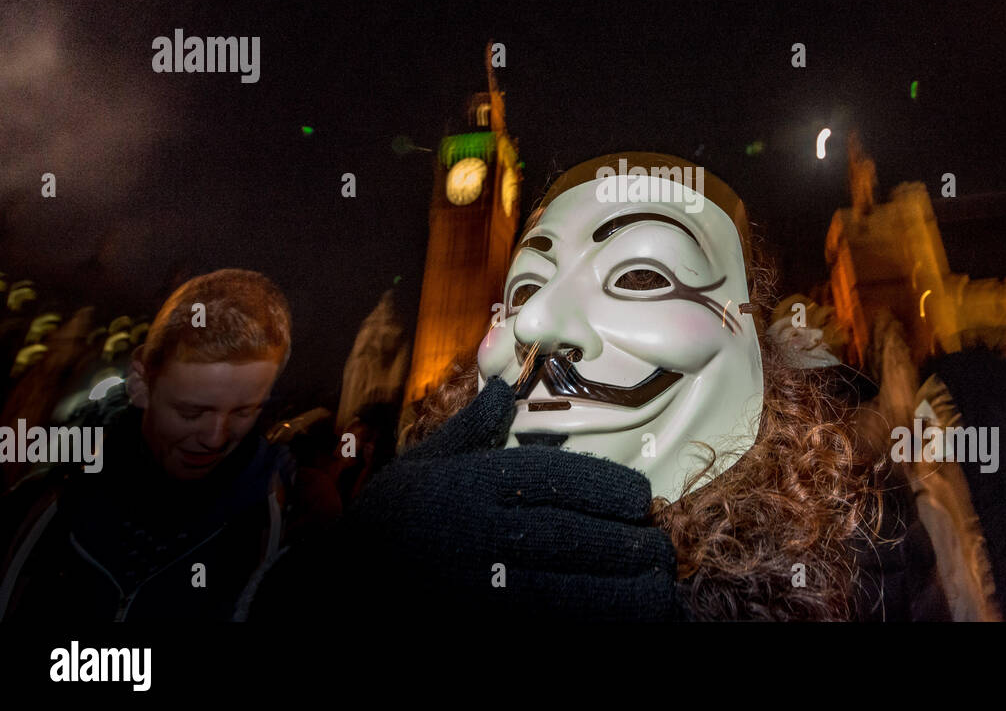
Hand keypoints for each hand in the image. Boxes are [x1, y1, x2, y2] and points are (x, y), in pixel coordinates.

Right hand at [251, 377, 680, 620]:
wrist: (338, 591)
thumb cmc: (388, 523)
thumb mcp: (423, 465)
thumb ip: (472, 430)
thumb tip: (503, 388)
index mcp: (471, 487)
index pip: (556, 481)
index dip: (609, 490)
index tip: (640, 499)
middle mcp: (478, 535)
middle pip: (574, 537)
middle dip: (629, 545)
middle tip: (659, 550)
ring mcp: (478, 589)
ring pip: (570, 592)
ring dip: (624, 592)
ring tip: (658, 592)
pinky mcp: (484, 626)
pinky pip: (551, 626)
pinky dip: (594, 625)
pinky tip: (628, 624)